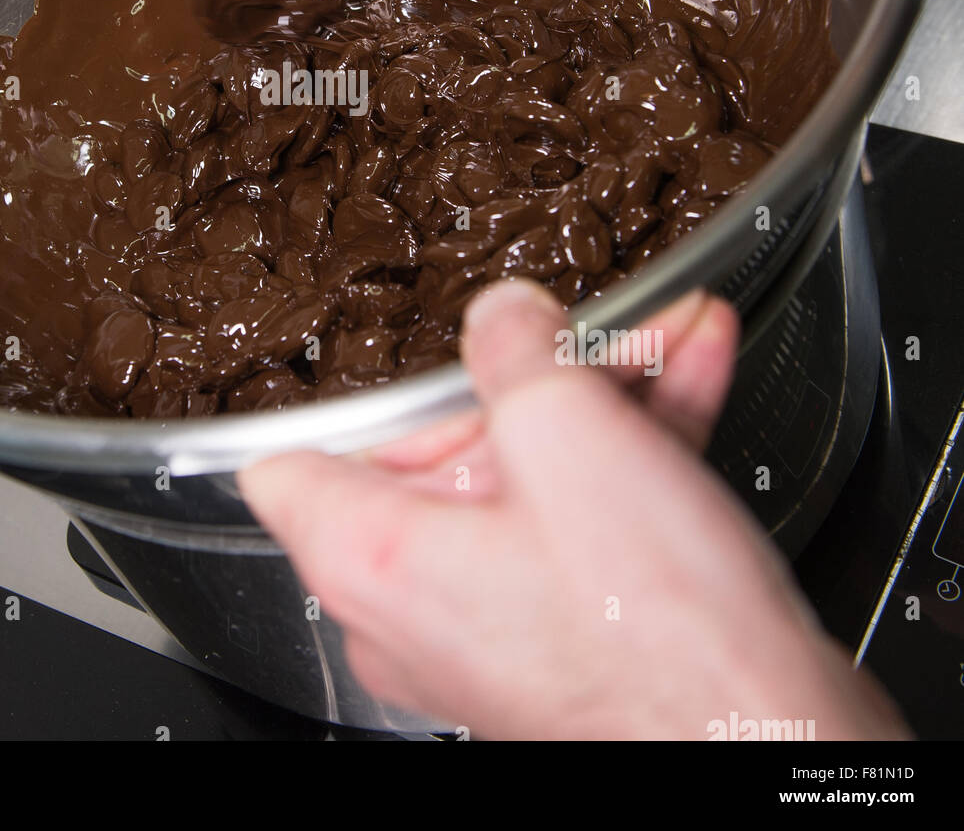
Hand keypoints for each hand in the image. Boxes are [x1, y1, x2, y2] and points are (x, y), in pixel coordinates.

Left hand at [238, 279, 908, 737]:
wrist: (769, 744)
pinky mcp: (566, 632)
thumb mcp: (569, 435)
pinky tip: (690, 371)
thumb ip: (513, 348)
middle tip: (584, 329)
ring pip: (529, 473)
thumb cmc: (655, 634)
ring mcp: (493, 622)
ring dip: (600, 397)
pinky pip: (581, 514)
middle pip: (439, 451)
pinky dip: (631, 447)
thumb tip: (499, 313)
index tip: (387, 354)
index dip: (339, 397)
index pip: (288, 468)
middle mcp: (416, 602)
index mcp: (374, 556)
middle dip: (528, 375)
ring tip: (662, 332)